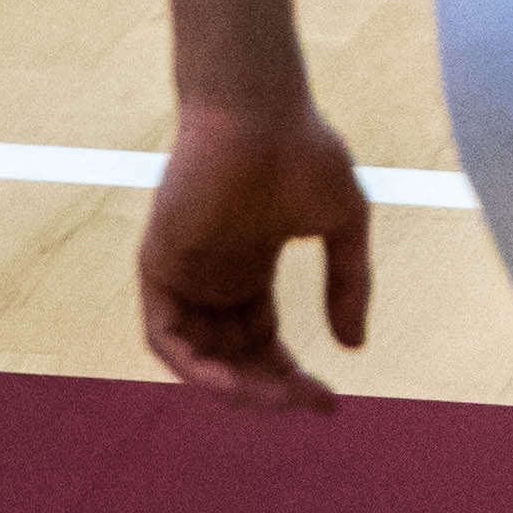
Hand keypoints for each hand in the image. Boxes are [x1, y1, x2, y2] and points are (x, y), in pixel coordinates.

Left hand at [139, 99, 373, 411]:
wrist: (259, 109)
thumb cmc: (303, 149)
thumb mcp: (344, 223)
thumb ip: (348, 283)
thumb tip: (353, 347)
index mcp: (250, 266)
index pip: (262, 341)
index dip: (291, 377)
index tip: (330, 402)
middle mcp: (213, 277)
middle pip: (234, 357)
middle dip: (269, 388)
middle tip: (305, 402)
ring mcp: (184, 274)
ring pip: (199, 356)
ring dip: (234, 387)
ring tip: (274, 398)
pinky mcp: (159, 267)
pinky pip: (166, 337)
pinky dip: (194, 368)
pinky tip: (231, 382)